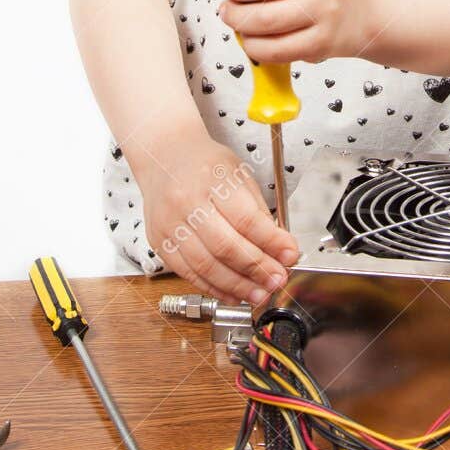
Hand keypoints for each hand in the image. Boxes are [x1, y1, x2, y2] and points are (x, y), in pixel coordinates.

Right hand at [132, 128, 298, 305]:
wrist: (163, 156)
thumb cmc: (204, 163)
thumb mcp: (238, 173)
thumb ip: (256, 210)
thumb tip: (279, 247)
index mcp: (211, 179)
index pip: (245, 218)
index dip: (271, 242)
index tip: (290, 255)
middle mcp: (186, 202)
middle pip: (225, 246)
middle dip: (257, 268)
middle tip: (278, 279)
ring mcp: (169, 224)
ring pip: (206, 265)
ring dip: (237, 285)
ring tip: (260, 293)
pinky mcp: (159, 242)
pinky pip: (188, 273)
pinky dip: (214, 288)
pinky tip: (234, 293)